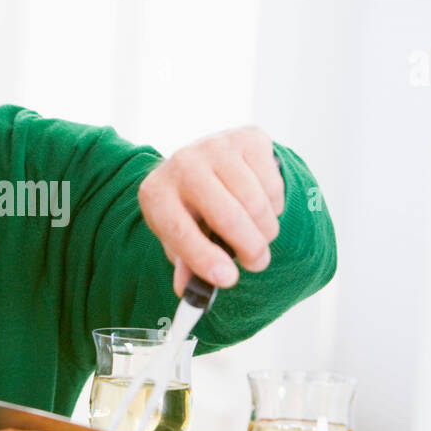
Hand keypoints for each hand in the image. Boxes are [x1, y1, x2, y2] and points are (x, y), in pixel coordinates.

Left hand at [137, 127, 285, 295]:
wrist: (204, 163)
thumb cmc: (189, 210)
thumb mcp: (178, 237)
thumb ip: (186, 266)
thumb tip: (190, 292)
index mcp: (156, 193)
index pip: (180, 231)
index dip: (204, 259)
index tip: (228, 280)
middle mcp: (182, 163)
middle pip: (227, 215)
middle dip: (250, 248)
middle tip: (257, 263)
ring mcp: (216, 146)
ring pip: (256, 202)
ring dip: (266, 229)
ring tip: (259, 235)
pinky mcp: (247, 138)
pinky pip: (273, 183)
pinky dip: (275, 204)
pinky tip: (262, 205)